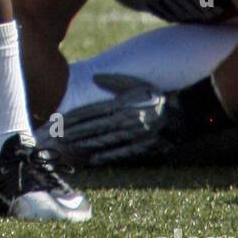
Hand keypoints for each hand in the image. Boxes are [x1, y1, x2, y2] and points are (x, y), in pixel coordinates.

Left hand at [56, 73, 175, 165]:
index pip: (93, 111)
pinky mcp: (144, 147)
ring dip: (85, 144)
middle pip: (95, 127)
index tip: (58, 121)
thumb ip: (115, 80)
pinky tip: (92, 159)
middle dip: (73, 132)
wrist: (182, 112)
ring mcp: (136, 135)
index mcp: (124, 103)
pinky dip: (107, 157)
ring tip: (67, 146)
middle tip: (55, 136)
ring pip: (105, 141)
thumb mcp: (136, 83)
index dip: (75, 117)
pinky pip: (123, 153)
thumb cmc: (153, 94)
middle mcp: (128, 120)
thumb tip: (95, 77)